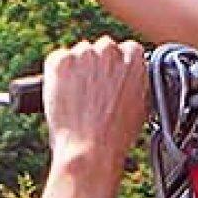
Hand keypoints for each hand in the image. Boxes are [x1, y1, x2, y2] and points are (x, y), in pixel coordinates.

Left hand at [39, 38, 150, 172]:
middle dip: (97, 66)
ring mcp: (84, 54)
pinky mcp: (60, 62)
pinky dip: (56, 74)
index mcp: (134, 57)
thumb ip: (137, 81)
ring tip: (77, 98)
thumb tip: (131, 76)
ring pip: (79, 54)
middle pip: (102, 49)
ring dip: (77, 69)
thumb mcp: (141, 104)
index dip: (117, 68)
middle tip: (92, 92)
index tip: (111, 81)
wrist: (91, 148)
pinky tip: (64, 95)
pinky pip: (57, 60)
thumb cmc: (116, 134)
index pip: (126, 50)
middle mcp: (109, 50)